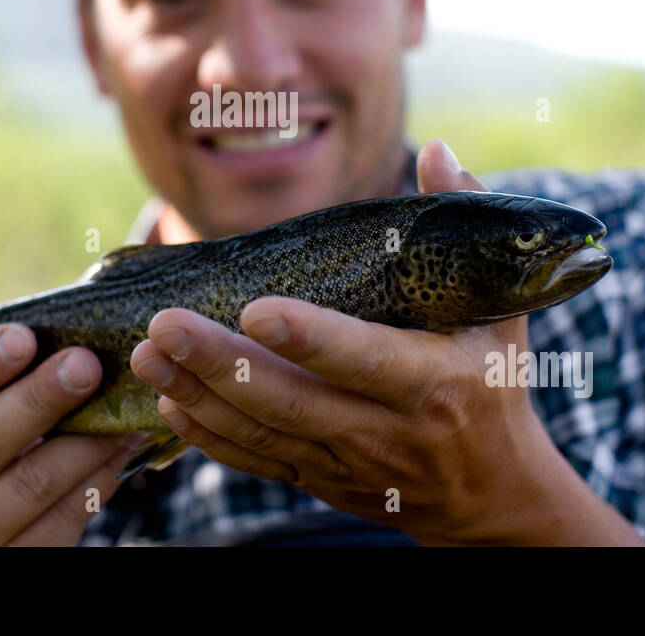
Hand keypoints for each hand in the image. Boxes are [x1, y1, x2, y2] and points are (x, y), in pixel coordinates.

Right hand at [0, 326, 139, 545]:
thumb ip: (1, 386)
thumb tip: (65, 337)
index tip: (24, 336)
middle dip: (39, 398)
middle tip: (85, 365)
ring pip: (31, 482)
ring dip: (85, 442)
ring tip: (120, 411)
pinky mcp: (8, 567)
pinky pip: (62, 520)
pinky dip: (97, 480)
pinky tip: (120, 451)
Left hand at [130, 138, 644, 544]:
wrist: (493, 494)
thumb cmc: (492, 384)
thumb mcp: (497, 311)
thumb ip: (460, 226)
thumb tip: (435, 151)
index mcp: (433, 381)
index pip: (362, 359)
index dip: (309, 338)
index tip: (255, 309)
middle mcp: (386, 430)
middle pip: (290, 400)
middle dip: (220, 362)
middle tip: (164, 325)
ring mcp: (349, 463)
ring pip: (262, 433)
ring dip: (198, 395)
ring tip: (147, 354)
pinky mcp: (322, 482)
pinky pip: (257, 462)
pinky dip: (208, 437)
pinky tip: (168, 401)